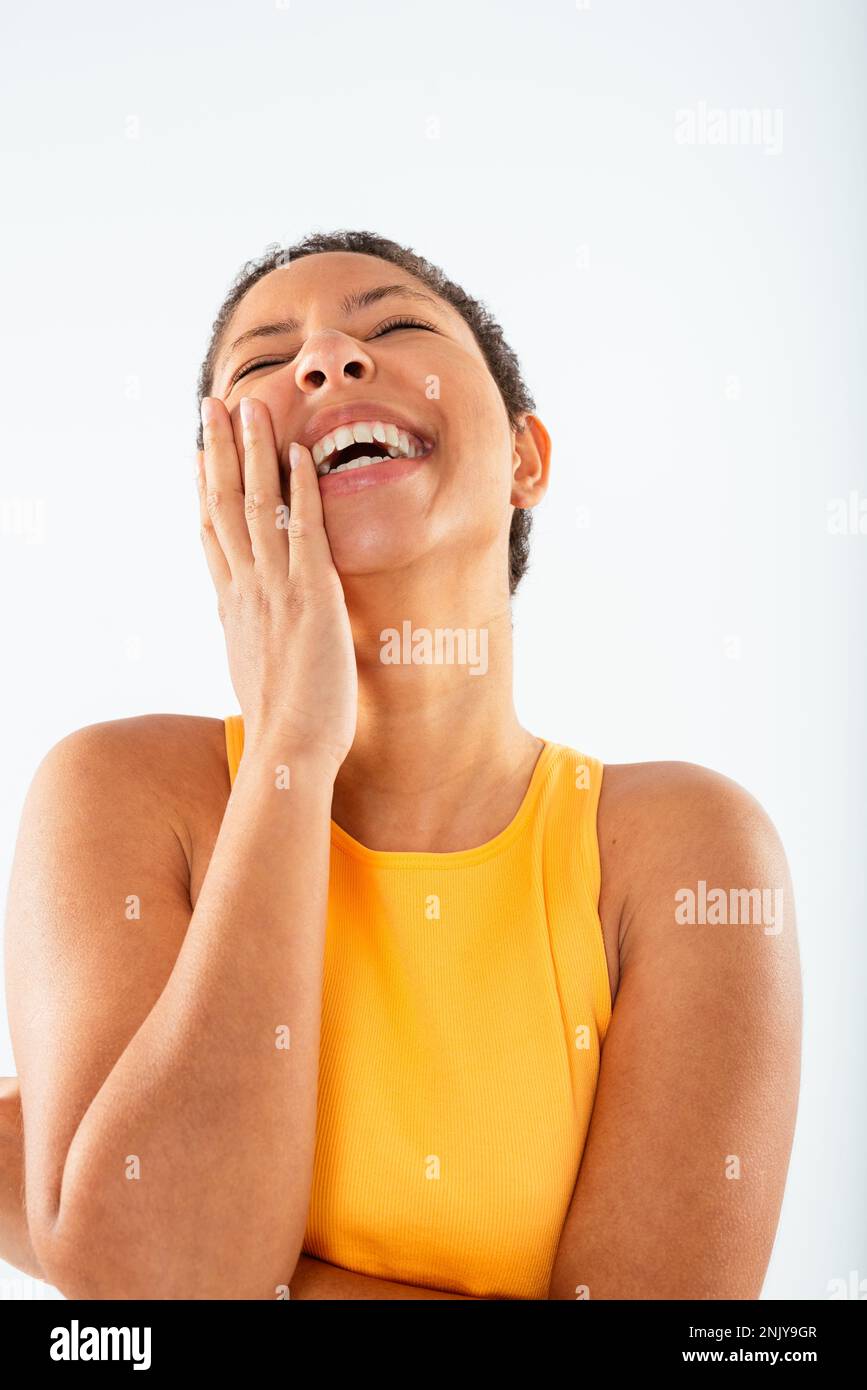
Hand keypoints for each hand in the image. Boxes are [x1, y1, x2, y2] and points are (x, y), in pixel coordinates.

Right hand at [197, 395, 357, 766]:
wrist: (289, 748)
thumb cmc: (281, 722)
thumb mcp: (251, 669)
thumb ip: (246, 635)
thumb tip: (237, 622)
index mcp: (232, 605)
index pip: (213, 534)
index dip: (204, 489)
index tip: (200, 454)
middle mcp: (246, 588)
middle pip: (223, 505)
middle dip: (218, 450)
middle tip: (211, 405)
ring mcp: (275, 587)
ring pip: (257, 505)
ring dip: (253, 451)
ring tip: (250, 405)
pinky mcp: (312, 593)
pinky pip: (303, 528)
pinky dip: (299, 488)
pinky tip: (298, 453)